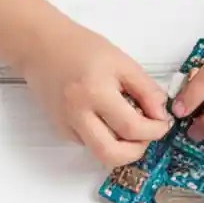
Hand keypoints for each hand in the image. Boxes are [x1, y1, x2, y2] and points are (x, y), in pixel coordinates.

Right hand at [17, 18, 172, 167]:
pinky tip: (108, 120)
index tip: (162, 124)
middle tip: (147, 135)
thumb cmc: (80, 49)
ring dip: (121, 149)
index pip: (132, 127)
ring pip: (100, 155)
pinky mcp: (62, 131)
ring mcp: (67, 125)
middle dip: (137, 151)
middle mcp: (78, 113)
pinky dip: (105, 138)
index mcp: (95, 92)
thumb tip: (160, 113)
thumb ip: (145, 89)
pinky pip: (89, 145)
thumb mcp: (121, 61)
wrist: (41, 47)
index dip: (154, 130)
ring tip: (130, 129)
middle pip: (112, 154)